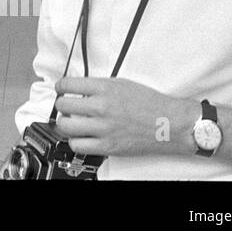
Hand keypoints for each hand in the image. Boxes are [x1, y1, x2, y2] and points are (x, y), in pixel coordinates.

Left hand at [52, 76, 193, 158]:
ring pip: (65, 126)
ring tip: (72, 122)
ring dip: (66, 123)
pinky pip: (78, 145)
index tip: (61, 89)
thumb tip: (79, 89)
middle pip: (62, 105)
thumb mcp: (122, 84)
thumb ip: (99, 86)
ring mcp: (104, 128)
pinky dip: (76, 141)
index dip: (60, 87)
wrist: (171, 123)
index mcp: (105, 89)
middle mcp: (101, 107)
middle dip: (62, 105)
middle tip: (67, 106)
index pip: (66, 84)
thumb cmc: (151, 104)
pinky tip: (82, 137)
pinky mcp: (108, 146)